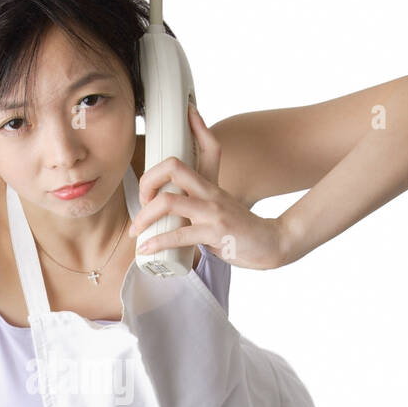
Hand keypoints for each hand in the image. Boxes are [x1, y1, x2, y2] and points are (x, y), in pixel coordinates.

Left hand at [128, 104, 284, 270]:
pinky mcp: (215, 233)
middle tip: (139, 205)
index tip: (147, 191)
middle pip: (172, 167)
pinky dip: (158, 242)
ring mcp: (212, 211)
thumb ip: (193, 207)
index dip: (156, 169)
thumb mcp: (216, 209)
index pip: (182, 157)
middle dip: (146, 182)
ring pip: (169, 201)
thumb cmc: (238, 230)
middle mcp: (209, 192)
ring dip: (144, 216)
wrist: (271, 243)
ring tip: (136, 232)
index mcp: (208, 184)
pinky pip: (180, 235)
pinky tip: (147, 249)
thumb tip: (165, 216)